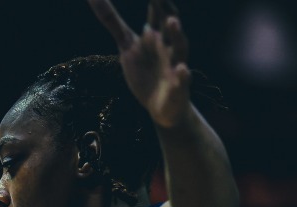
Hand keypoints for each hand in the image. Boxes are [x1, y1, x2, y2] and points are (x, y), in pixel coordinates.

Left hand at [88, 0, 192, 127]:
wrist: (161, 106)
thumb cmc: (145, 71)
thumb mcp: (126, 45)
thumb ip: (112, 21)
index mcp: (156, 35)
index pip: (157, 11)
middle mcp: (168, 46)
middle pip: (169, 25)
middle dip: (165, 9)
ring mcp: (175, 65)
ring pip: (180, 48)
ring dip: (176, 35)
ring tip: (172, 21)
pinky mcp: (178, 87)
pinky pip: (182, 81)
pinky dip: (183, 75)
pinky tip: (182, 69)